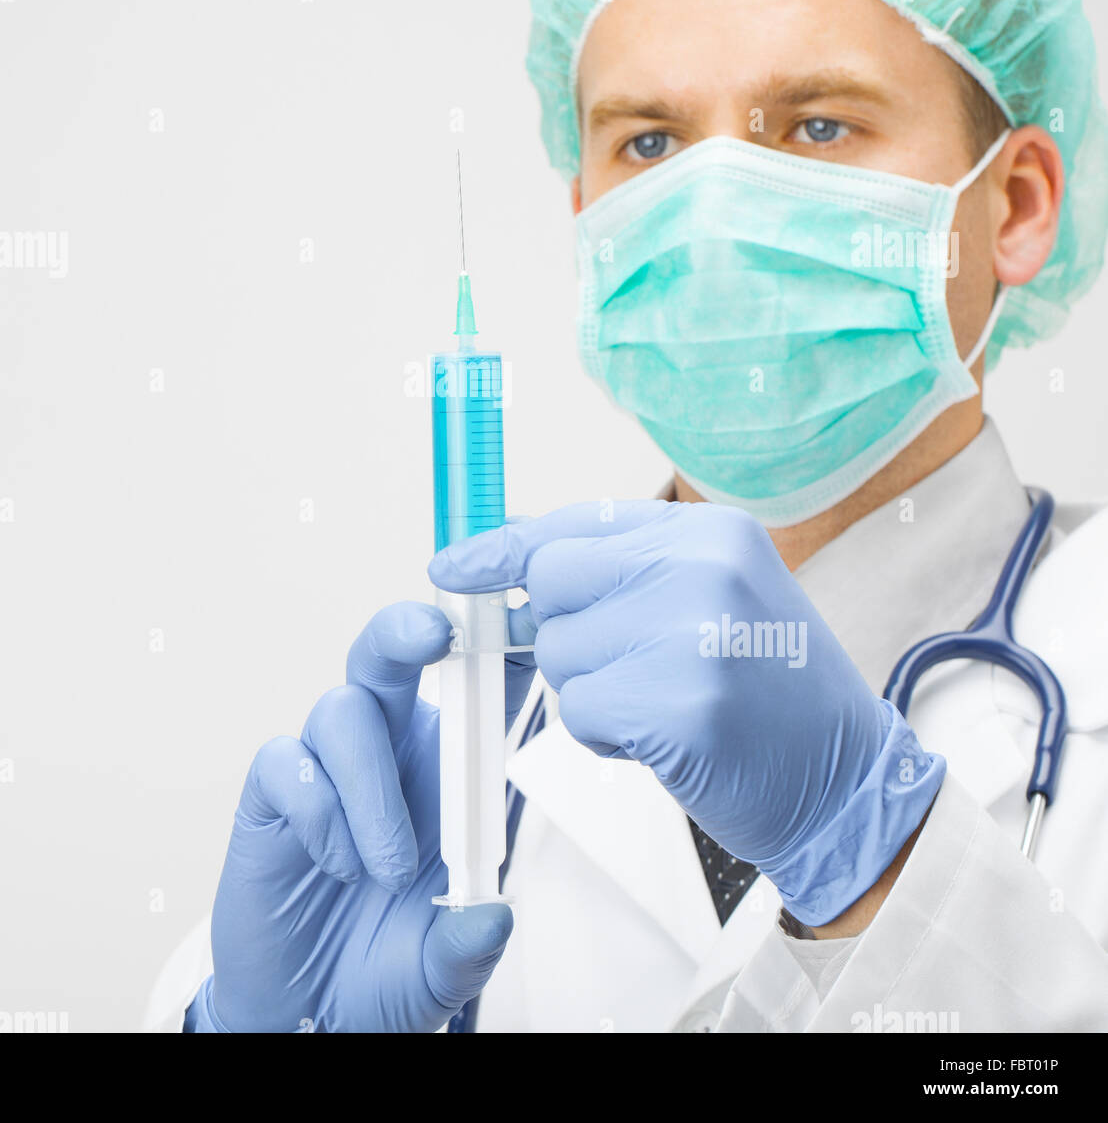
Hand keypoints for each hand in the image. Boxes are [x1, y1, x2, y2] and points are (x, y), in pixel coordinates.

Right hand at [196, 600, 535, 1031]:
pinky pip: (287, 763)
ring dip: (372, 788)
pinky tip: (335, 862)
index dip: (492, 644)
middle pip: (390, 652)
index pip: (474, 686)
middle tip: (432, 636)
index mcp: (445, 766)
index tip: (516, 619)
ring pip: (343, 709)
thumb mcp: (443, 971)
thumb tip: (492, 915)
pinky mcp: (272, 796)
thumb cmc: (386, 968)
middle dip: (410, 628)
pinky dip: (318, 809)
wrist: (309, 1014)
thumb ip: (468, 945)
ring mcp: (326, 767)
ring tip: (384, 869)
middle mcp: (388, 749)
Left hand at [429, 500, 943, 925]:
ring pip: (561, 651)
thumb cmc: (767, 691)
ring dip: (592, 689)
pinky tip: (664, 738)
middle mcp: (703, 565)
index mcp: (709, 530)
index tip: (454, 565)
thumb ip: (621, 569)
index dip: (506, 546)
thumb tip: (511, 552)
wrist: (846, 780)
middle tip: (630, 665)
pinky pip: (581, 710)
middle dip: (567, 631)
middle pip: (554, 581)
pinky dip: (605, 734)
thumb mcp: (710, 597)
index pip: (575, 520)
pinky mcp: (681, 705)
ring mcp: (695, 633)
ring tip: (664, 701)